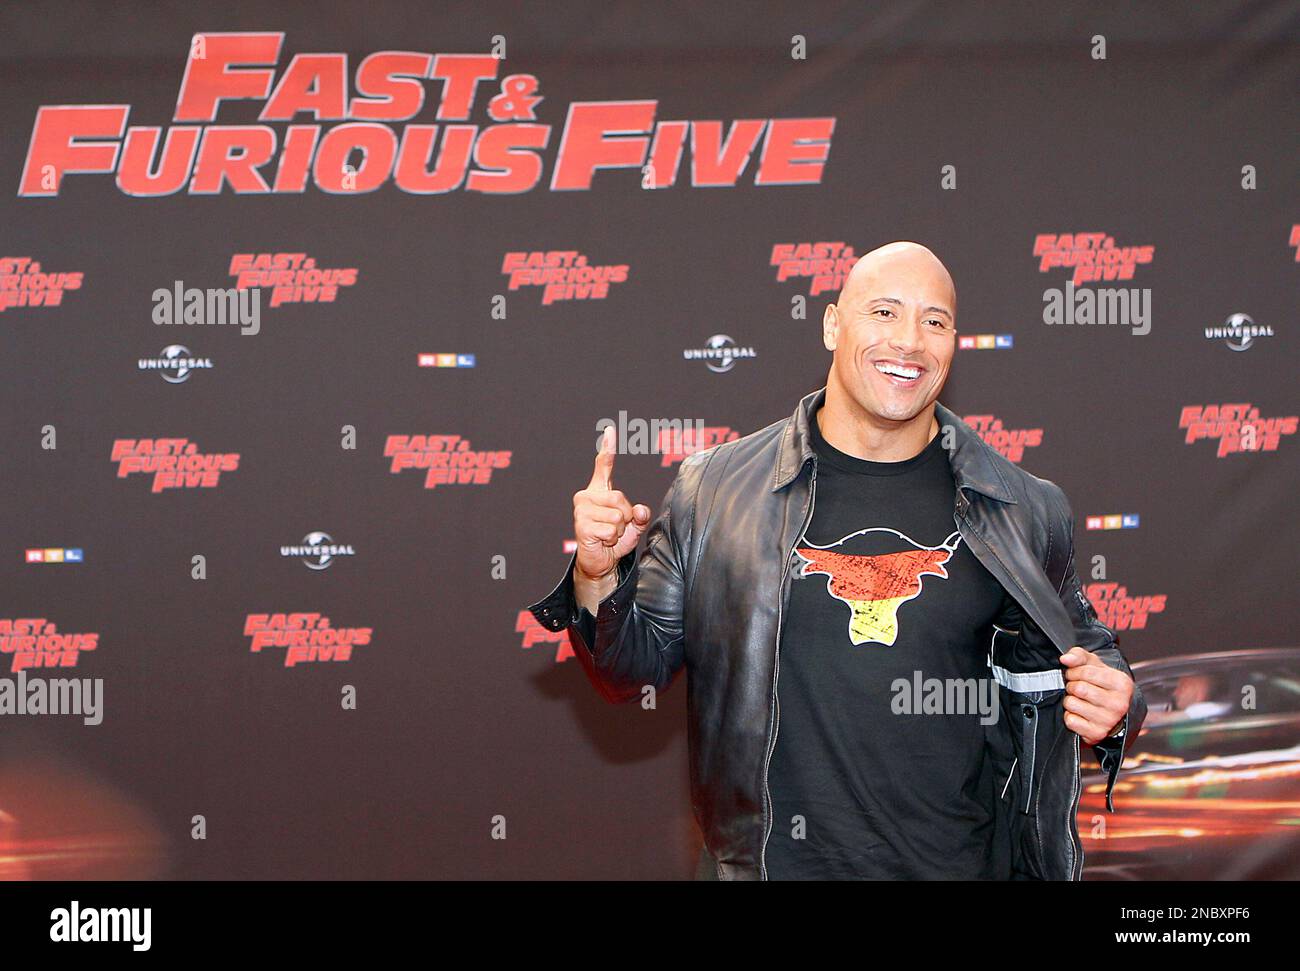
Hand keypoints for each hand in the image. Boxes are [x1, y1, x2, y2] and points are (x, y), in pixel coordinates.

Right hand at [573, 425, 650, 586]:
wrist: (601, 563)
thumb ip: (640, 515)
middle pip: (620, 497)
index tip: (611, 430)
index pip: (603, 466)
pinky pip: (611, 530)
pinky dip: (612, 539)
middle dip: (625, 517)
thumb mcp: (634, 525)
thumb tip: (640, 510)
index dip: (607, 448)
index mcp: (599, 491)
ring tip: (608, 536)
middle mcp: (586, 496)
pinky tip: (602, 542)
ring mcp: (582, 510)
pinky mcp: (581, 526)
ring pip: (617, 516)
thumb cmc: (615, 541)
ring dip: (619, 530)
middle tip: (616, 528)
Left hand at [1060, 647, 1132, 744]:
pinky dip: (1070, 716)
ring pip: (1072, 704)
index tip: (1074, 674)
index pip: (1086, 672)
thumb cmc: (1100, 684)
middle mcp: (1119, 704)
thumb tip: (1065, 659)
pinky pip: (1070, 720)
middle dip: (1071, 686)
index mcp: (1122, 684)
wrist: (1110, 713)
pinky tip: (1079, 714)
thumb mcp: (1093, 665)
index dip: (1073, 672)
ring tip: (1078, 701)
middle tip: (1075, 688)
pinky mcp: (1097, 734)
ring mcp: (1109, 721)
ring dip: (1069, 701)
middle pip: (1078, 689)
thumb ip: (1079, 656)